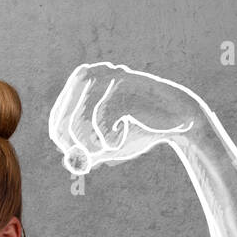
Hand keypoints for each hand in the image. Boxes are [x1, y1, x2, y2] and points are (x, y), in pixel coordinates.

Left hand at [48, 62, 202, 175]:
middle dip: (77, 145)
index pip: (57, 118)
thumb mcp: (108, 147)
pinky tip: (124, 133)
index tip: (85, 156)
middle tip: (95, 156)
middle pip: (63, 120)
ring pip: (79, 121)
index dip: (67, 143)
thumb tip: (70, 162)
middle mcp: (89, 74)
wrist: (180, 119)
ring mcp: (105, 77)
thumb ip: (87, 154)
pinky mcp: (122, 85)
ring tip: (112, 146)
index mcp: (80, 84)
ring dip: (93, 143)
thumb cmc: (139, 130)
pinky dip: (111, 137)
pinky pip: (102, 120)